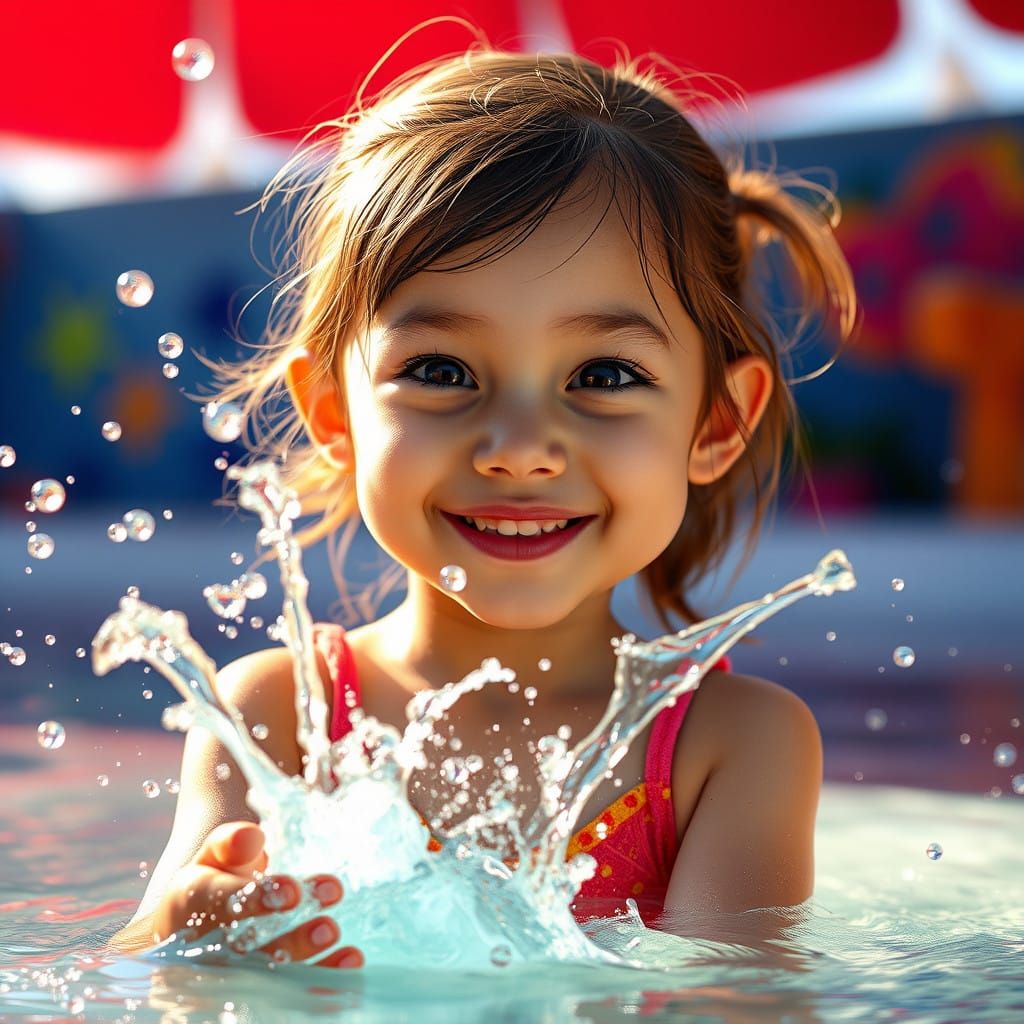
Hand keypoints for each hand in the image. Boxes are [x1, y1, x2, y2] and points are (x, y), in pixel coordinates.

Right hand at [153, 821, 362, 967]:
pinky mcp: (251, 988)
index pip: (217, 902)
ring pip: (265, 975)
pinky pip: (284, 988)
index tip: (293, 892)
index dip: (255, 899)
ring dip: (304, 960)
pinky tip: (349, 960)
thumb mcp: (215, 856)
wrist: (190, 926)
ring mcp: (226, 972)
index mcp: (190, 901)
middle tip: (328, 927)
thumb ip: (232, 843)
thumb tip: (252, 836)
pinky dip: (319, 976)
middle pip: (246, 949)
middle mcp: (204, 943)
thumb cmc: (213, 881)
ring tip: (335, 937)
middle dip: (290, 941)